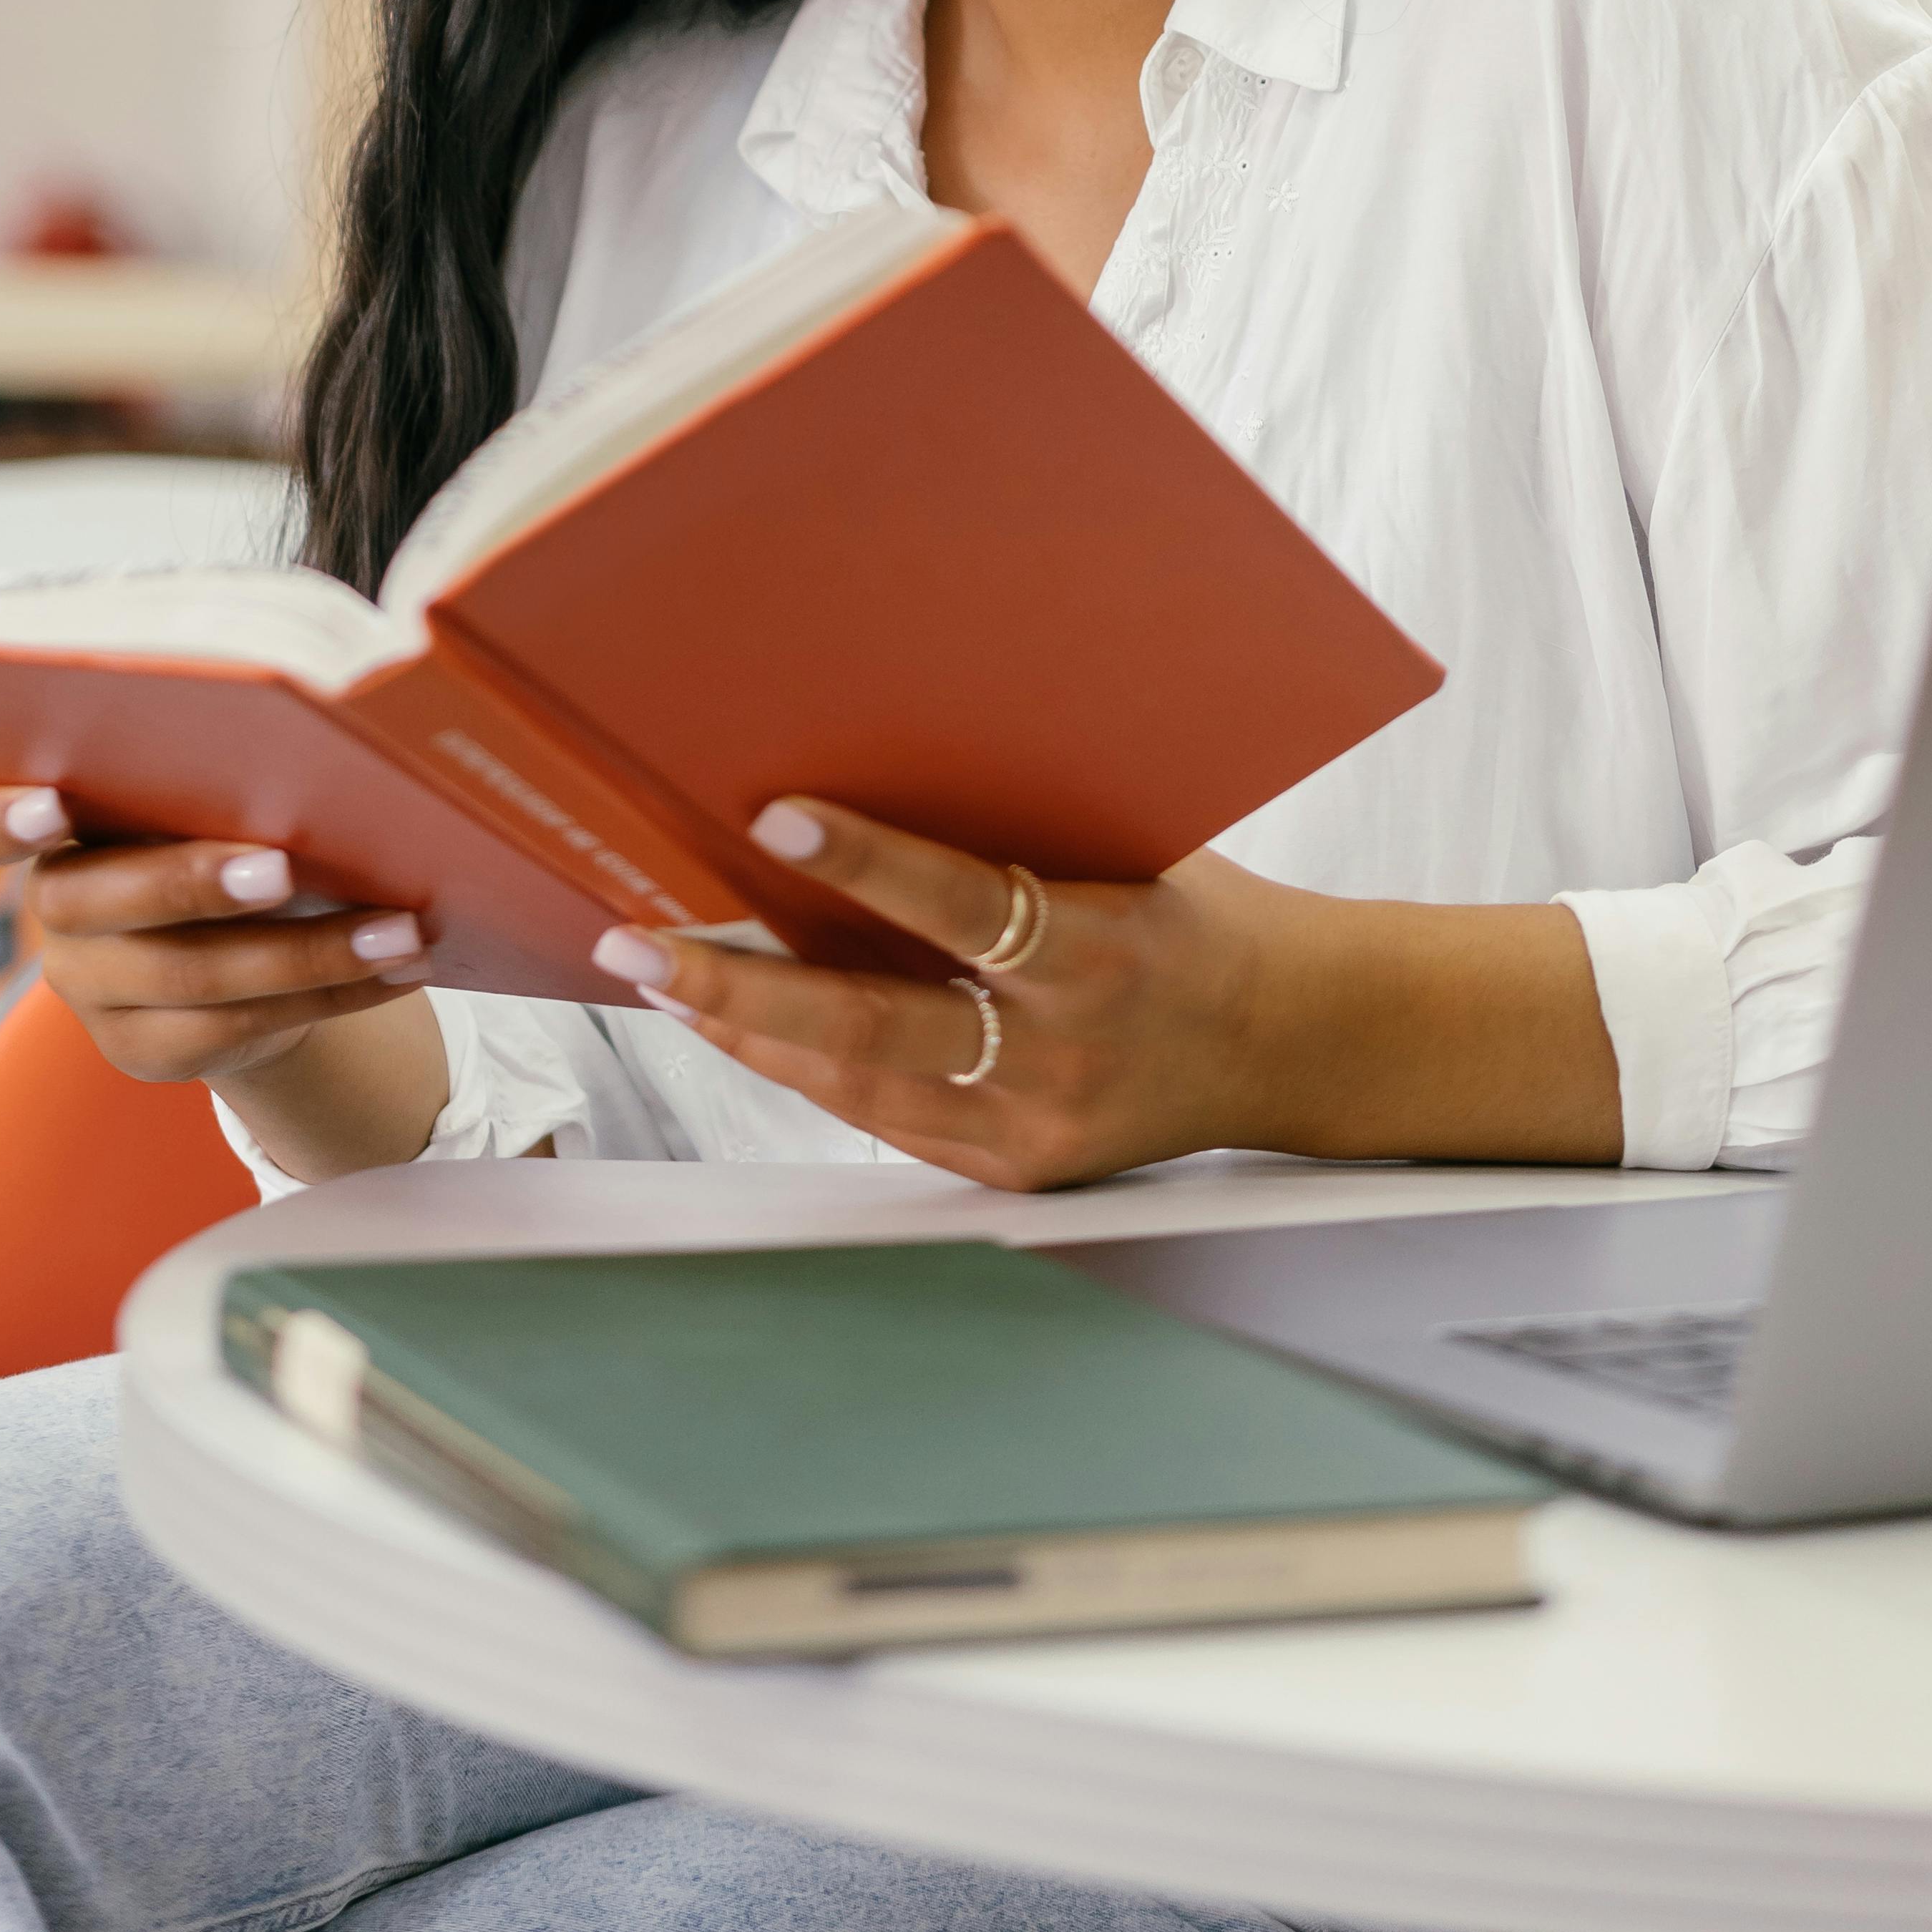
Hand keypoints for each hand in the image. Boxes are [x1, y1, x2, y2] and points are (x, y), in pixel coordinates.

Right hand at [0, 781, 450, 1177]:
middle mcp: (59, 903)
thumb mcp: (214, 791)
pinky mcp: (142, 1050)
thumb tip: (324, 743)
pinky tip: (395, 969)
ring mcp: (92, 986)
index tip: (47, 802)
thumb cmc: (231, 822)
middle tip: (282, 868)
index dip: (2, 815)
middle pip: (104, 900)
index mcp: (61, 817)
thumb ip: (223, 769)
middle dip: (196, 882)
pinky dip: (331, 994)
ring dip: (310, 952)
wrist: (244, 936)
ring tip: (400, 930)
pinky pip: (237, 1031)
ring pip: (189, 977)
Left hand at [588, 800, 1620, 1188]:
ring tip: (663, 983)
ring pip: (861, 1085)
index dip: (868, 863)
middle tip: (644, 948)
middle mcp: (1063, 1051)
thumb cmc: (1194, 914)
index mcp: (1102, 952)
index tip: (775, 821)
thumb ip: (1016, 836)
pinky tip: (745, 1029)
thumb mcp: (1126, 851)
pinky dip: (811, 1071)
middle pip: (876, 1025)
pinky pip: (889, 1120)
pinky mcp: (1016, 1172)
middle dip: (744, 988)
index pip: (966, 904)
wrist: (1287, 1039)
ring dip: (750, 1033)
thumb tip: (878, 760)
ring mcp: (1035, 1127)